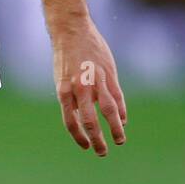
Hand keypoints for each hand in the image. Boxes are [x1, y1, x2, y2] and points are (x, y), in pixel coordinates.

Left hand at [51, 17, 126, 155]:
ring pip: (108, 110)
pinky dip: (121, 110)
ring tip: (120, 140)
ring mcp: (96, 81)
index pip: (71, 122)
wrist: (72, 31)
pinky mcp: (109, 74)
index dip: (79, 137)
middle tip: (102, 152)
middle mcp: (79, 88)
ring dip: (115, 128)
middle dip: (97, 140)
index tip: (86, 146)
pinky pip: (117, 96)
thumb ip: (72, 99)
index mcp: (64, 91)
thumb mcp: (61, 80)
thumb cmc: (66, 58)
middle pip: (89, 121)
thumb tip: (82, 118)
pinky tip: (122, 121)